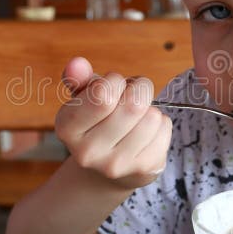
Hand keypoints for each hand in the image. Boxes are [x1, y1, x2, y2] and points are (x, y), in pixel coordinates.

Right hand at [55, 57, 171, 188]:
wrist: (106, 166)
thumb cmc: (97, 120)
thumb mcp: (83, 97)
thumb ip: (79, 78)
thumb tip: (77, 63)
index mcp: (67, 128)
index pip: (104, 94)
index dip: (115, 81)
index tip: (112, 85)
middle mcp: (88, 151)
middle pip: (134, 105)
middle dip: (138, 89)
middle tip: (131, 94)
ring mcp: (116, 165)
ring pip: (152, 117)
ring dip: (150, 108)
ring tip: (137, 115)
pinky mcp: (142, 170)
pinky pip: (164, 129)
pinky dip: (160, 123)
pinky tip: (145, 131)